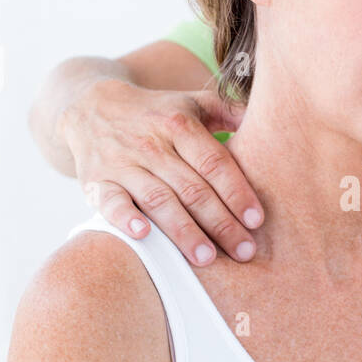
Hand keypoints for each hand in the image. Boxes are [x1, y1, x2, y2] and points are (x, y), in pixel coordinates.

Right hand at [60, 78, 263, 263]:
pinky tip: (144, 237)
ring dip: (183, 231)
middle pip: (191, 187)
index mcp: (179, 124)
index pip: (214, 162)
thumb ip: (230, 110)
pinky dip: (125, 219)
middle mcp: (151, 144)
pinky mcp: (97, 181)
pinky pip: (111, 202)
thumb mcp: (192, 102)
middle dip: (220, 223)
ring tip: (207, 259)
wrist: (90, 106)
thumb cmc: (156, 112)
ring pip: (157, 199)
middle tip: (245, 252)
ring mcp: (123, 163)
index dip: (236, 192)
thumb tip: (272, 122)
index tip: (257, 220)